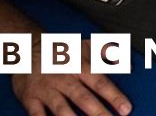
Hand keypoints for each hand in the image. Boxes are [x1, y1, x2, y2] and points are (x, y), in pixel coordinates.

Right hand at [12, 39, 130, 115]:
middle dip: (98, 113)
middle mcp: (65, 79)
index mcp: (81, 67)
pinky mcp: (31, 98)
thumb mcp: (86, 46)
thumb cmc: (63, 51)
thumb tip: (125, 63)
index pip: (101, 83)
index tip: (126, 109)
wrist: (28, 48)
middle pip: (83, 98)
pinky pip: (37, 114)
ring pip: (61, 109)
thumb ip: (108, 52)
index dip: (114, 96)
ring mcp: (47, 90)